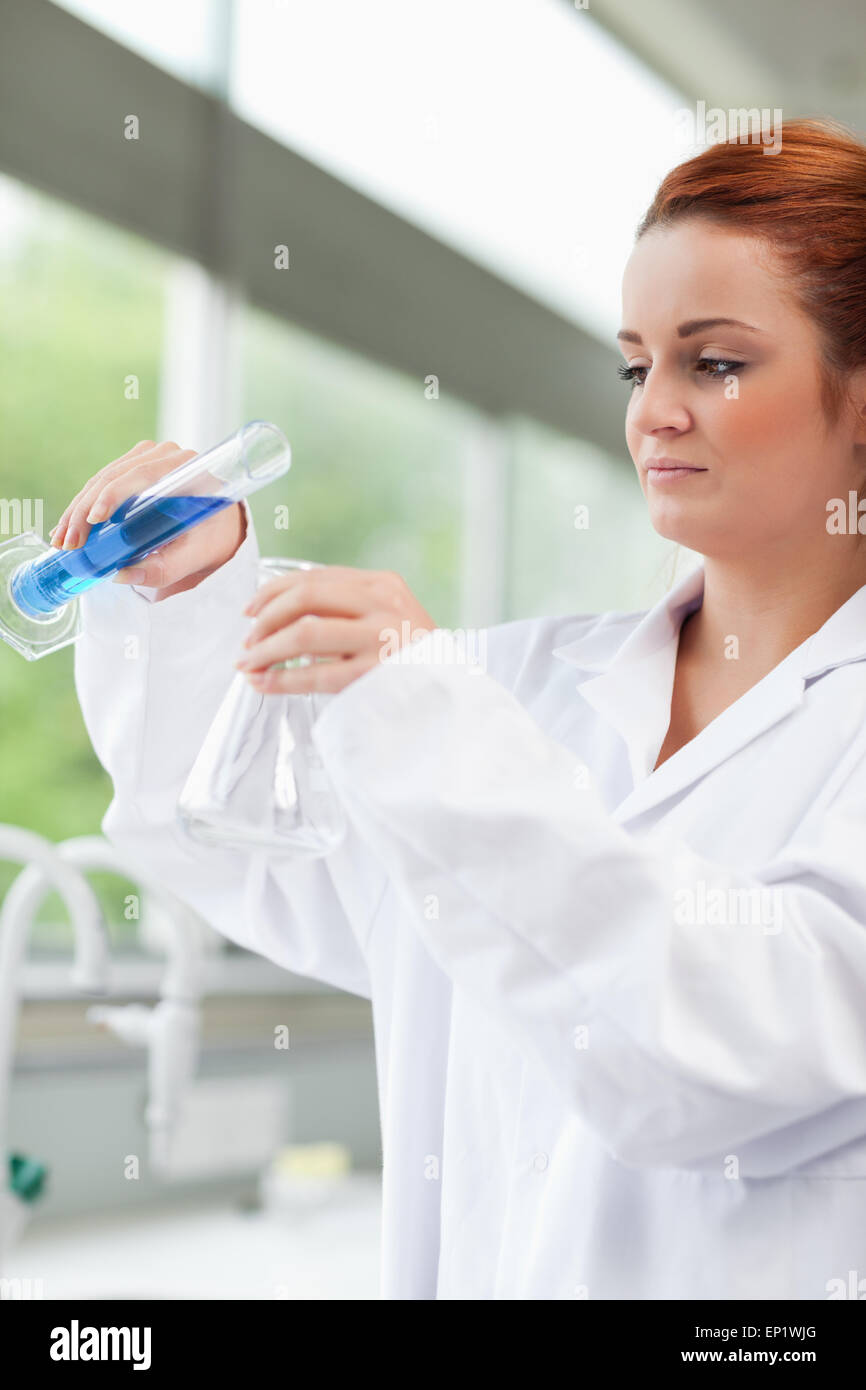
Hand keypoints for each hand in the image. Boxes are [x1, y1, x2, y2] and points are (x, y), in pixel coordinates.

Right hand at [49, 439, 245, 598]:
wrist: (221, 525)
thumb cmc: (211, 539)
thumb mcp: (193, 558)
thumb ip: (162, 569)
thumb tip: (119, 575)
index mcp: (190, 469)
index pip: (145, 475)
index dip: (114, 495)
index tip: (93, 520)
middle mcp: (169, 454)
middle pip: (116, 476)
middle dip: (85, 511)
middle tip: (68, 543)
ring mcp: (150, 454)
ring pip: (103, 478)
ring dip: (78, 509)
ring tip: (62, 540)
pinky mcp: (136, 462)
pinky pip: (103, 479)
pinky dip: (84, 503)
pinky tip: (68, 525)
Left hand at [235, 565, 436, 693]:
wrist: (455, 694)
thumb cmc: (411, 658)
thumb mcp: (386, 618)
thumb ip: (346, 607)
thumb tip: (277, 611)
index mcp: (382, 584)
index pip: (314, 577)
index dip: (272, 592)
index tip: (249, 610)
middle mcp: (383, 604)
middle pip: (305, 598)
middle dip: (265, 620)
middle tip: (247, 641)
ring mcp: (381, 639)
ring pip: (304, 633)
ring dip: (266, 649)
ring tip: (248, 664)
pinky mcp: (376, 675)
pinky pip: (316, 674)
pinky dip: (282, 679)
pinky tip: (264, 683)